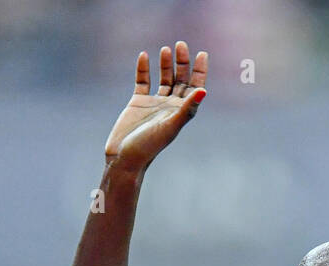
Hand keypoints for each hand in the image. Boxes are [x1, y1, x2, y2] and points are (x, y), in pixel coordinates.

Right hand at [104, 42, 207, 172]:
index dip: (200, 71)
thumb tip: (203, 91)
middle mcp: (170, 107)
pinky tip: (143, 56)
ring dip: (166, 64)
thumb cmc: (150, 146)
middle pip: (180, 80)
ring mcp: (154, 104)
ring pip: (163, 79)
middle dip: (182, 63)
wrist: (125, 157)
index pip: (195, 88)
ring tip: (166, 49)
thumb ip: (186, 109)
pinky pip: (142, 82)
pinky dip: (143, 69)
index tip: (202, 53)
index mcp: (181, 112)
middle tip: (181, 44)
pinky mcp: (138, 103)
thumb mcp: (170, 126)